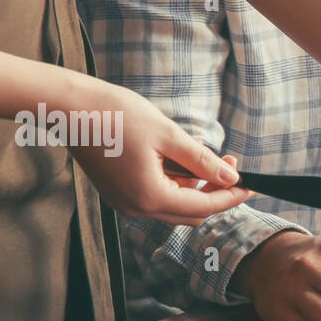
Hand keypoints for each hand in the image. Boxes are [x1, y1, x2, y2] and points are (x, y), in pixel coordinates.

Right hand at [65, 78, 252, 224]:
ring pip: (174, 206)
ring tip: (203, 155)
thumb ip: (202, 160)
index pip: (204, 206)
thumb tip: (230, 177)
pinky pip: (156, 196)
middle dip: (215, 191)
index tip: (251, 183)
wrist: (69, 107)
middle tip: (230, 163)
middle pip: (191, 213)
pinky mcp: (118, 193)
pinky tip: (179, 158)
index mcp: (150, 197)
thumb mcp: (168, 135)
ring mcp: (125, 203)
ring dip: (194, 186)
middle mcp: (136, 208)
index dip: (231, 195)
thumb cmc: (115, 115)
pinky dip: (174, 183)